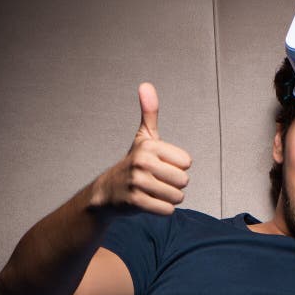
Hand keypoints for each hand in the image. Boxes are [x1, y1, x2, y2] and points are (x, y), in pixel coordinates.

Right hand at [90, 82, 191, 216]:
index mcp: (150, 146)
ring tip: (154, 192)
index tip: (162, 166)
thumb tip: (146, 85)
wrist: (108, 192)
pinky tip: (150, 202)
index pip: (187, 163)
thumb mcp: (143, 137)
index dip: (178, 167)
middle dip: (175, 185)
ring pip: (177, 197)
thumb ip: (149, 113)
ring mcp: (138, 182)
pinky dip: (162, 209)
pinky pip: (166, 210)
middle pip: (183, 181)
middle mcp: (143, 162)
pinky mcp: (136, 202)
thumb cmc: (133, 163)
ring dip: (170, 198)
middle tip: (158, 181)